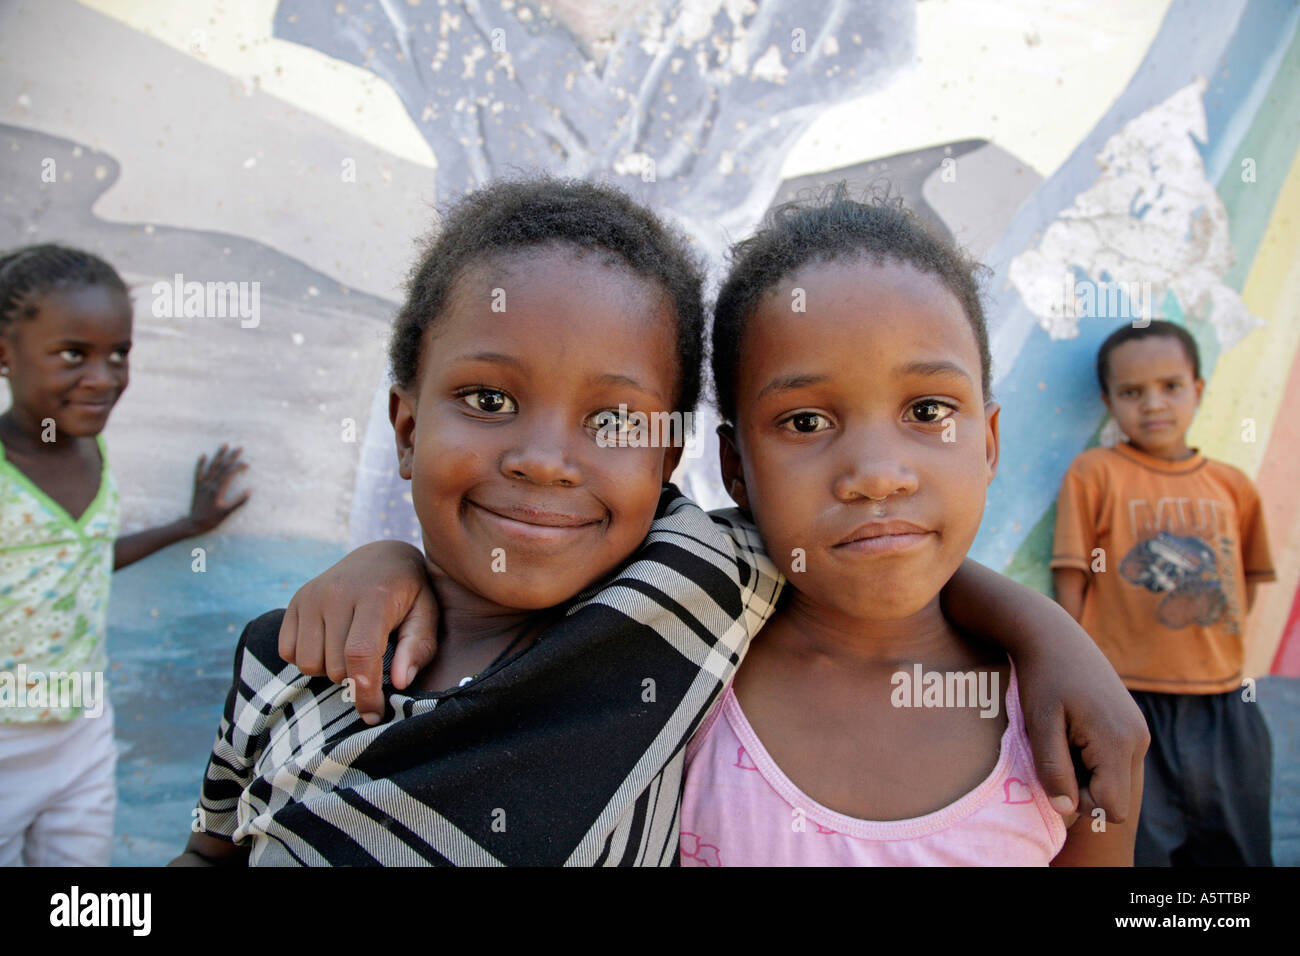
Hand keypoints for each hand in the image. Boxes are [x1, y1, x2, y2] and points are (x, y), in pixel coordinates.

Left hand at [188, 444, 250, 532]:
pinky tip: (203, 455)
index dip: (238, 467)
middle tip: (239, 448)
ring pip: (211, 466)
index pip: (229, 474)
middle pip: (221, 467)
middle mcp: (209, 484)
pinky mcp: (197, 486)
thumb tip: (249, 491)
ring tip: (224, 445)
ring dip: (218, 455)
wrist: (194, 524)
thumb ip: (238, 501)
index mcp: (217, 489)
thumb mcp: (227, 512)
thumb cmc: (212, 519)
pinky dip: (200, 463)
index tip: (246, 463)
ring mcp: (202, 484)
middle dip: (231, 457)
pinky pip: (198, 472)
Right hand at [278, 541, 438, 724]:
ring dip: (329, 670)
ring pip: (308, 663)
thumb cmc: (410, 594)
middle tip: (371, 664)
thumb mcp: (426, 616)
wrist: (382, 556)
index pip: (360, 655)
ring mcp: (311, 596)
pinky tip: (330, 645)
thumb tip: (399, 683)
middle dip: (353, 679)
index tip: (374, 714)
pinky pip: (287, 652)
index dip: (365, 693)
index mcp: (374, 596)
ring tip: (350, 652)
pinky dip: (307, 658)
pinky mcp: (295, 601)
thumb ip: (417, 649)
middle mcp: (337, 593)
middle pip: (334, 667)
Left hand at [1017, 639, 1149, 824]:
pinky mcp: (1132, 725)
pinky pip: (1117, 761)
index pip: (1112, 808)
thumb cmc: (1042, 678)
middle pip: (1116, 796)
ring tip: (1064, 737)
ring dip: (1087, 771)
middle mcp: (1138, 739)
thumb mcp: (1040, 724)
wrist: (1054, 636)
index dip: (1080, 802)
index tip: (1055, 770)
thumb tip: (1065, 808)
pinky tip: (1074, 730)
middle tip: (1057, 751)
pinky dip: (1094, 757)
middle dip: (1084, 786)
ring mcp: (1139, 731)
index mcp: (1118, 742)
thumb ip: (1053, 768)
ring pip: (1117, 779)